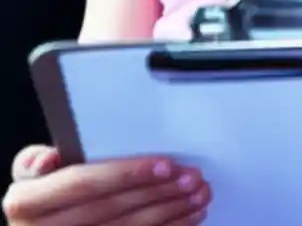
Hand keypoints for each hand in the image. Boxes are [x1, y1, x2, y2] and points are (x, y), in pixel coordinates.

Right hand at [3, 145, 210, 224]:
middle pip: (111, 209)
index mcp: (25, 203)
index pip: (81, 185)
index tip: (164, 164)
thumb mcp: (34, 174)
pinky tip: (190, 215)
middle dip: (157, 191)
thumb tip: (48, 159)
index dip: (124, 174)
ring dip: (171, 211)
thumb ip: (37, 161)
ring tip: (198, 193)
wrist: (48, 225)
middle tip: (192, 177)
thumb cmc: (46, 194)